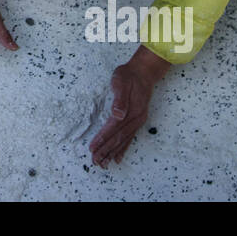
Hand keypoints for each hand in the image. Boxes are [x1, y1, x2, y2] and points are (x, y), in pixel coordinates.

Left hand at [89, 45, 171, 167]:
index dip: (102, 139)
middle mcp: (136, 119)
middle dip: (105, 150)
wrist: (144, 72)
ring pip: (123, 141)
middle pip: (118, 138)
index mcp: (131, 110)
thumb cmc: (129, 75)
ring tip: (104, 164)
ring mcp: (138, 121)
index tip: (92, 148)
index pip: (113, 128)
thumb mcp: (121, 80)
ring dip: (112, 153)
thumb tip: (117, 115)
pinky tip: (117, 158)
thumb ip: (120, 98)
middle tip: (95, 161)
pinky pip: (129, 138)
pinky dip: (122, 149)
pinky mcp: (137, 121)